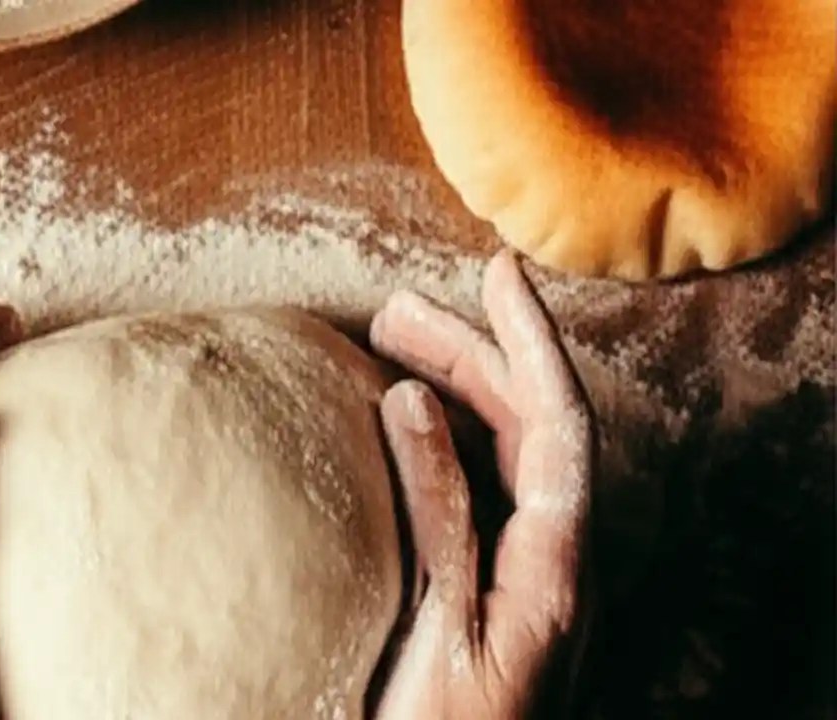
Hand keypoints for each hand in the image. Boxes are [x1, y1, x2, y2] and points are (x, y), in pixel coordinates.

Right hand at [371, 251, 591, 718]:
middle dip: (471, 356)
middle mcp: (555, 561)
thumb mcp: (440, 624)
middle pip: (527, 428)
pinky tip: (405, 425)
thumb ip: (438, 514)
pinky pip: (481, 492)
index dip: (530, 341)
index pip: (556, 424)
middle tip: (395, 313)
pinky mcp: (497, 589)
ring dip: (455, 393)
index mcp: (557, 569)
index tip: (497, 273)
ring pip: (503, 455)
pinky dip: (444, 443)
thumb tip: (410, 400)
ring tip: (391, 347)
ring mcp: (527, 573)